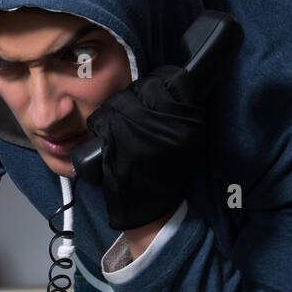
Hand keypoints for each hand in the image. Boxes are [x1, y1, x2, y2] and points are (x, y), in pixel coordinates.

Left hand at [83, 65, 212, 230]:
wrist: (153, 212)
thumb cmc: (168, 176)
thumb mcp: (189, 143)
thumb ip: (181, 114)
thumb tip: (165, 85)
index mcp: (191, 121)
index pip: (174, 79)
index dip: (160, 81)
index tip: (154, 89)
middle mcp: (169, 124)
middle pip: (145, 86)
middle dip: (134, 96)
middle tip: (133, 112)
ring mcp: (142, 132)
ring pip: (121, 99)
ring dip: (115, 108)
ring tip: (118, 125)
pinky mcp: (119, 142)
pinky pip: (104, 117)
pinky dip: (100, 123)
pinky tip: (104, 133)